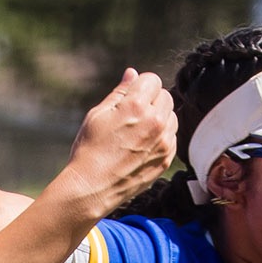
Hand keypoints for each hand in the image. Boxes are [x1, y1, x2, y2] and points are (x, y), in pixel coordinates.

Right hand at [48, 69, 177, 219]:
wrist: (92, 188)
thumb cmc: (89, 150)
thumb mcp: (98, 115)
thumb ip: (120, 92)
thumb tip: (133, 73)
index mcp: (136, 106)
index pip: (152, 80)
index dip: (139, 87)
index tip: (129, 99)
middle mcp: (155, 121)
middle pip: (165, 96)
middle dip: (151, 101)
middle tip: (131, 116)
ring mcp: (164, 142)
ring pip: (171, 117)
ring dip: (159, 119)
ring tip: (136, 133)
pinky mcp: (166, 158)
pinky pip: (171, 137)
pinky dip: (161, 138)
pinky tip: (141, 147)